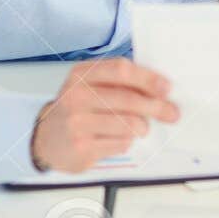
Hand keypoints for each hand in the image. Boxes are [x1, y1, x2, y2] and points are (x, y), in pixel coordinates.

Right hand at [30, 58, 178, 172]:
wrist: (46, 139)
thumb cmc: (77, 110)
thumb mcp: (91, 86)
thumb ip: (120, 82)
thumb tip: (160, 89)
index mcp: (82, 74)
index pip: (121, 70)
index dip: (148, 78)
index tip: (167, 88)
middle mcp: (76, 96)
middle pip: (128, 99)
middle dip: (157, 107)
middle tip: (171, 113)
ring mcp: (77, 122)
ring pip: (128, 124)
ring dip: (141, 127)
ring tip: (139, 127)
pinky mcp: (82, 147)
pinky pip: (121, 143)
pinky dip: (127, 141)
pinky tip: (116, 138)